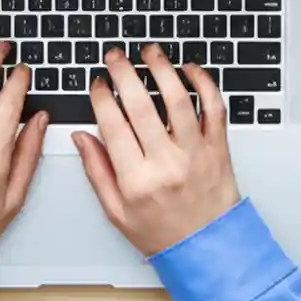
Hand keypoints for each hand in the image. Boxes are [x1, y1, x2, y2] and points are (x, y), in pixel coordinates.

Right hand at [73, 44, 240, 255]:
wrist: (208, 248)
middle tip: (116, 56)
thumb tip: (81, 136)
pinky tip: (190, 69)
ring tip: (150, 52)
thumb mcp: (116, 211)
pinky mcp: (219, 147)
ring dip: (162, 68)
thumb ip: (96, 170)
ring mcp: (195, 153)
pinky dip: (204, 83)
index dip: (102, 97)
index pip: (113, 125)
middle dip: (125, 72)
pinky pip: (215, 108)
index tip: (97, 82)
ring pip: (179, 99)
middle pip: (141, 105)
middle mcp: (166, 163)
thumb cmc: (161, 232)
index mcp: (137, 180)